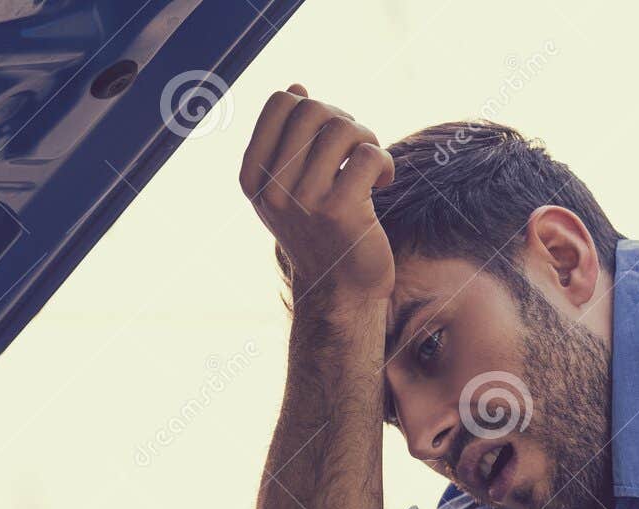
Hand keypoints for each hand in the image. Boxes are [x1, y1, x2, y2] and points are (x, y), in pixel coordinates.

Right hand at [239, 84, 395, 300]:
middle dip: (343, 120)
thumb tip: (296, 88)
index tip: (326, 135)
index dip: (311, 106)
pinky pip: (369, 155)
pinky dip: (384, 163)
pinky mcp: (339, 211)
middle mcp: (272, 189)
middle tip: (355, 149)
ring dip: (366, 138)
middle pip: (312, 109)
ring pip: (343, 128)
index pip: (279, 103)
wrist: (339, 289)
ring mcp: (304, 200)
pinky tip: (382, 182)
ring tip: (370, 164)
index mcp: (253, 178)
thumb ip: (287, 141)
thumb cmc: (320, 231)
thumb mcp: (289, 188)